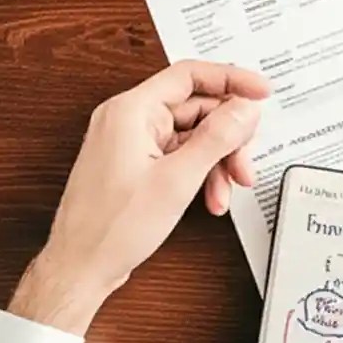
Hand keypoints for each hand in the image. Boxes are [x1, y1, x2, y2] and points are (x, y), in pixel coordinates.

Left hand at [8, 60, 270, 334]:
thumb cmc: (112, 227)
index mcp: (131, 111)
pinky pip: (178, 157)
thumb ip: (217, 138)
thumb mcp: (178, 179)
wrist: (81, 266)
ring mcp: (131, 143)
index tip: (262, 92)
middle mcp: (128, 120)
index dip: (231, 80)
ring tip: (226, 192)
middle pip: (196, 110)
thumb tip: (245, 108)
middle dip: (228, 138)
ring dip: (216, 162)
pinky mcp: (135, 165)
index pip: (190, 75)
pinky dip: (199, 175)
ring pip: (191, 137)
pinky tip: (210, 199)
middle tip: (244, 164)